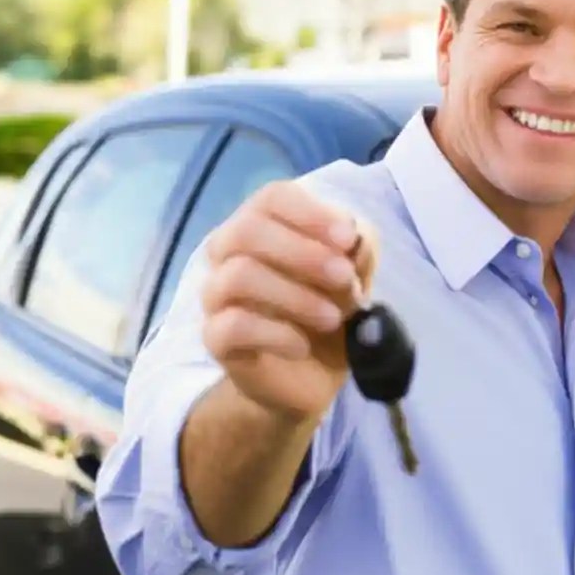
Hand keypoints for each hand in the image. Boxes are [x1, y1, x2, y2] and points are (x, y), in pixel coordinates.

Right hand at [201, 180, 377, 421]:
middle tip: (344, 278)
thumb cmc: (328, 312)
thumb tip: (356, 238)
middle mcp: (231, 253)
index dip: (311, 212)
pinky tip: (301, 347)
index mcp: (265, 226)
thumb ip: (358, 254)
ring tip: (332, 319)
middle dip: (303, 251)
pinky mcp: (215, 338)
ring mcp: (218, 295)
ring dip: (295, 295)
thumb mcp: (356, 280)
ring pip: (238, 276)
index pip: (272, 197)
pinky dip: (275, 334)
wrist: (311, 378)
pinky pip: (231, 325)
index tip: (348, 238)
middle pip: (247, 230)